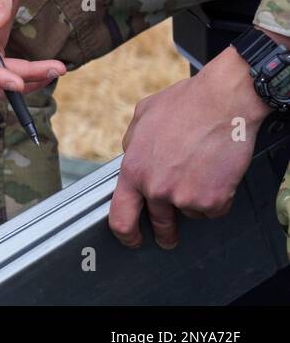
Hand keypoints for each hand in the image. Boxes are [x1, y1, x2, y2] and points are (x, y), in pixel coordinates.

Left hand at [108, 45, 270, 249]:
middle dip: (165, 234)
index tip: (132, 240)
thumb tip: (131, 158)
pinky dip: (217, 197)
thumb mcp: (141, 117)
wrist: (223, 102)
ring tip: (201, 171)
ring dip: (195, 200)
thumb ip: (132, 144)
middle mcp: (156, 188)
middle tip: (169, 236)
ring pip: (189, 213)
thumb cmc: (183, 104)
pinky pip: (214, 210)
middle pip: (159, 225)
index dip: (125, 234)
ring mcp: (185, 197)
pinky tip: (216, 173)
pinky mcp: (214, 201)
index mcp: (134, 170)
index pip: (120, 216)